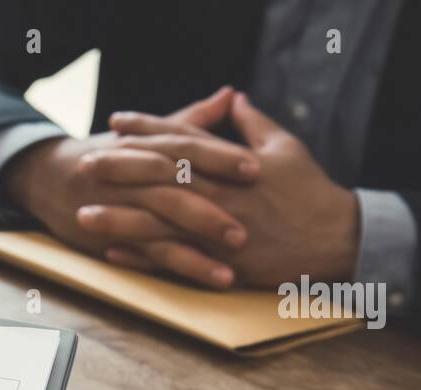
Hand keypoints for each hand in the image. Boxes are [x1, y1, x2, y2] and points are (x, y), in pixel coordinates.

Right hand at [2, 86, 258, 287]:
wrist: (47, 177)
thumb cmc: (106, 154)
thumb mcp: (144, 134)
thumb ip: (190, 120)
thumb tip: (230, 95)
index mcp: (144, 147)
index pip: (186, 148)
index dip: (220, 157)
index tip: (256, 167)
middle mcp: (130, 178)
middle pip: (174, 191)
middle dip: (210, 210)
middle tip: (247, 228)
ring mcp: (119, 211)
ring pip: (160, 229)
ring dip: (196, 250)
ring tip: (231, 268)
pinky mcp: (110, 240)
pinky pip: (146, 256)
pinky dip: (175, 267)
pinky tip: (206, 280)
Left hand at [108, 92, 358, 286]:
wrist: (337, 240)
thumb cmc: (312, 192)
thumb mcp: (284, 148)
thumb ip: (253, 124)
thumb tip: (234, 98)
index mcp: (232, 163)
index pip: (182, 138)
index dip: (147, 127)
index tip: (117, 120)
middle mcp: (220, 192)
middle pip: (161, 176)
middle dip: (121, 168)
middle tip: (86, 162)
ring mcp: (218, 228)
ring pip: (159, 221)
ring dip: (120, 217)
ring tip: (83, 213)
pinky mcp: (221, 260)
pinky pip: (174, 260)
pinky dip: (142, 256)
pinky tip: (112, 252)